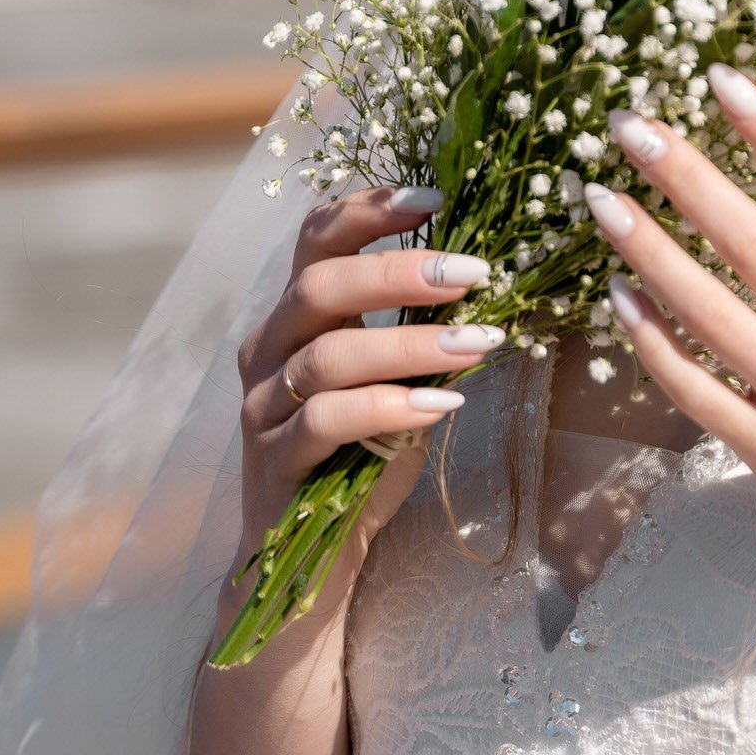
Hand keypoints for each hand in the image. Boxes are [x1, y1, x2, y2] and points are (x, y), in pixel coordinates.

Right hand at [229, 185, 505, 608]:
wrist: (308, 559)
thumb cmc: (363, 451)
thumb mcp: (397, 377)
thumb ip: (423, 327)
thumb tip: (493, 276)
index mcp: (296, 314)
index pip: (316, 236)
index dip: (370, 207)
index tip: (436, 195)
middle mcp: (268, 349)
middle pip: (319, 285)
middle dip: (400, 271)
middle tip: (474, 273)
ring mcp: (263, 407)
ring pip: (327, 355)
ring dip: (412, 345)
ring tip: (480, 346)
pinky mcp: (272, 464)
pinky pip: (325, 423)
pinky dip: (387, 409)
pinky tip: (440, 410)